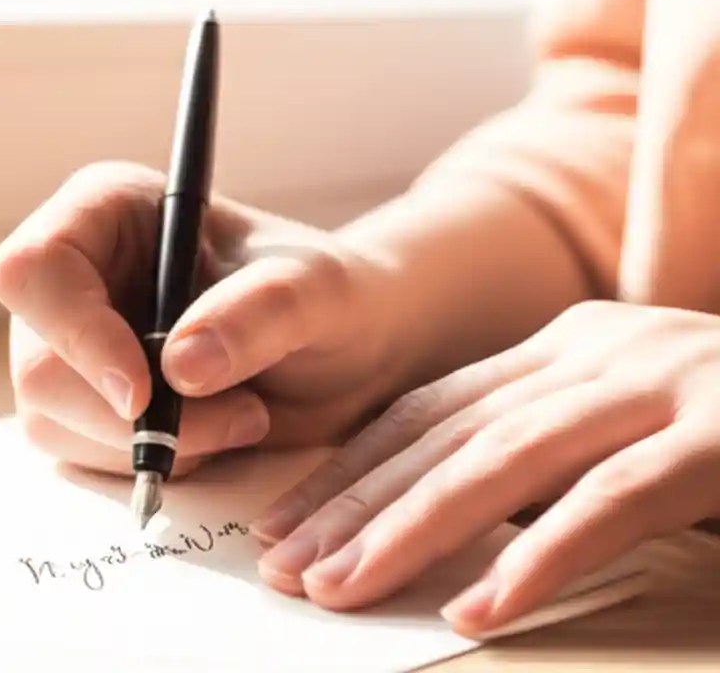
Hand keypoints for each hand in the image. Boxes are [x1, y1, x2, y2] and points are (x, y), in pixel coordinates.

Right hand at [0, 161, 405, 474]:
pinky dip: (154, 463)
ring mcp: (72, 345)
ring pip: (52, 419)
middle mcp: (75, 276)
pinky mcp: (86, 405)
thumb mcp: (316, 290)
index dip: (75, 335)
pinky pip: (83, 454)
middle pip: (36, 363)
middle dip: (129, 414)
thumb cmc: (330, 296)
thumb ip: (257, 313)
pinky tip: (216, 436)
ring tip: (242, 417)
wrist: (349, 352)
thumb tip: (179, 366)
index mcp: (107, 212)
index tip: (144, 391)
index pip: (35, 270)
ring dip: (153, 443)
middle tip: (236, 416)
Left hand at [251, 300, 719, 635]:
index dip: (349, 469)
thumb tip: (444, 512)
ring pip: (505, 464)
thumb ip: (543, 446)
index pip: (427, 409)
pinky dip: (541, 558)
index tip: (287, 523)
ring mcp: (664, 387)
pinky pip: (612, 503)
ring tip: (347, 590)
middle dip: (357, 508)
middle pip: (446, 437)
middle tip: (290, 569)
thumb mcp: (625, 419)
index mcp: (568, 343)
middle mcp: (603, 351)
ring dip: (413, 532)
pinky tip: (479, 607)